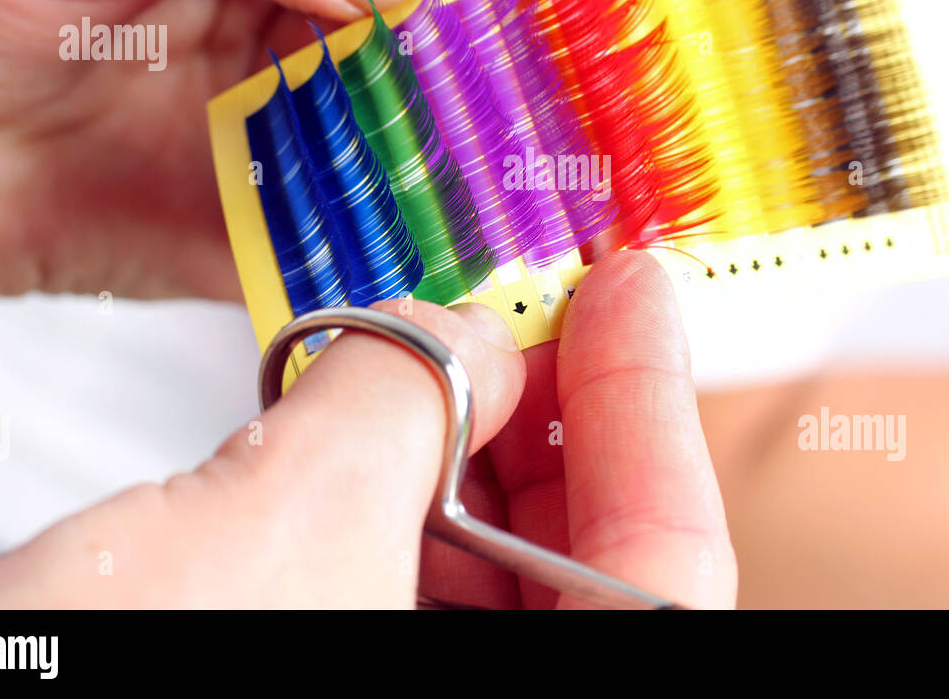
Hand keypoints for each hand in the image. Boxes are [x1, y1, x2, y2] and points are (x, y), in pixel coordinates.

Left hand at [0, 0, 544, 332]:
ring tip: (447, 208)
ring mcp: (340, 101)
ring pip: (467, 134)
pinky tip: (414, 266)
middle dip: (495, 76)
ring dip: (473, 177)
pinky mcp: (318, 208)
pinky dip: (424, 257)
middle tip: (459, 130)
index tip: (445, 10)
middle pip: (488, 18)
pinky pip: (402, 234)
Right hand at [0, 252, 735, 607]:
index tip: (634, 290)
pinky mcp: (318, 666)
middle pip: (581, 559)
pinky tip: (353, 426)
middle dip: (550, 415)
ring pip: (480, 571)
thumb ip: (398, 400)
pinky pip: (392, 583)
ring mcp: (394, 696)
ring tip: (429, 350)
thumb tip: (455, 334)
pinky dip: (384, 495)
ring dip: (458, 448)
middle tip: (523, 303)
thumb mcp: (280, 524)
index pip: (668, 565)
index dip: (656, 407)